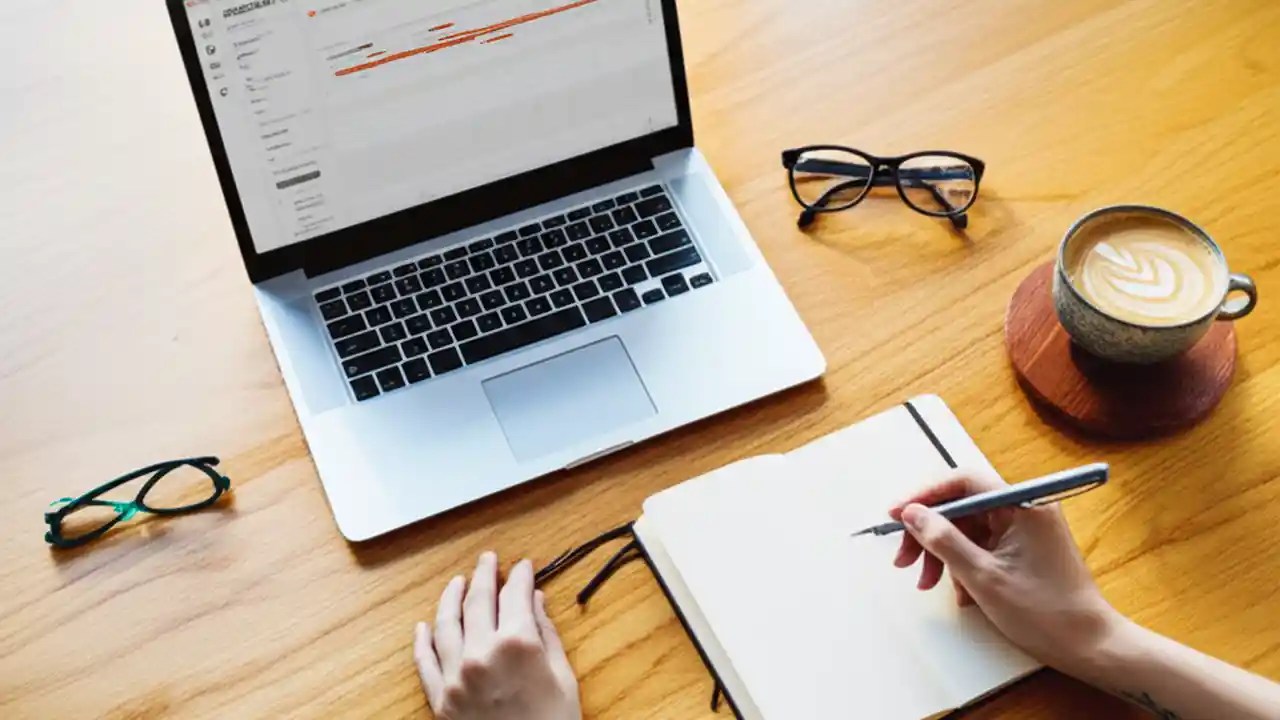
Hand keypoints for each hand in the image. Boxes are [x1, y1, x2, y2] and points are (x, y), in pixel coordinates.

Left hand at [414, 552, 580, 719]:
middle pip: (479, 600)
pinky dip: (422, 640)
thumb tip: (536, 603)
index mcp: (518, 644)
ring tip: (457, 583)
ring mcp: (457, 676)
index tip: (523, 567)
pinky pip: (424, 662)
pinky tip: (424, 626)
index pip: (516, 595)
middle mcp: (482, 653)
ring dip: (451, 597)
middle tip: (488, 560)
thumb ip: (546, 636)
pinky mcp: (441, 700)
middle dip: (485, 575)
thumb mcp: (563, 678)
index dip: (521, 576)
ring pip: (446, 624)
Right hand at [888, 468, 1121, 674]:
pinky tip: (961, 592)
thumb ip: (943, 540)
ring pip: (969, 530)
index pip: (964, 482)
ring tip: (928, 583)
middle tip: (905, 559)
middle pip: (963, 507)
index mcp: (1022, 505)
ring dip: (943, 554)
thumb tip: (913, 514)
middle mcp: (1026, 510)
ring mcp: (1026, 530)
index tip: (897, 515)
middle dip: (930, 533)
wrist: (1090, 646)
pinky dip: (964, 565)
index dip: (926, 496)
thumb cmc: (1046, 613)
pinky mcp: (1025, 549)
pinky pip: (983, 547)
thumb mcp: (982, 576)